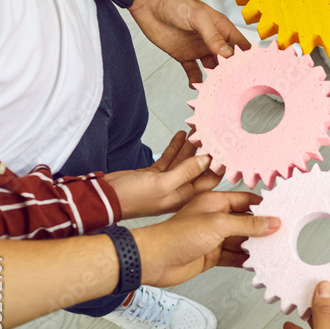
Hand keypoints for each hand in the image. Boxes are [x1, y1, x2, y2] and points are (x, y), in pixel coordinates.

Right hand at [104, 131, 220, 218]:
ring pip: (184, 161)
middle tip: (213, 134)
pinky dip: (175, 147)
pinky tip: (181, 135)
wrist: (104, 199)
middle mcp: (178, 189)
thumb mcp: (162, 184)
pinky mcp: (155, 175)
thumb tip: (207, 160)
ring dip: (191, 146)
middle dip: (206, 151)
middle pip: (199, 168)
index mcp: (184, 195)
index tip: (225, 148)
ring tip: (198, 129)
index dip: (219, 165)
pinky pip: (170, 158)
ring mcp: (166, 182)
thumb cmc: (132, 198)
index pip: (210, 179)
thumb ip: (186, 172)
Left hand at [128, 0, 250, 85]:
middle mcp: (213, 40)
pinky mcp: (184, 56)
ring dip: (215, 78)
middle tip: (235, 84)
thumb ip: (212, 36)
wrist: (149, 3)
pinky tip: (196, 85)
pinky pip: (193, 71)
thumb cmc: (175, 2)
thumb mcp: (198, 17)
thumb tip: (227, 53)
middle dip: (233, 72)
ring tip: (218, 88)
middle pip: (229, 60)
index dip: (247, 57)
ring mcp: (199, 49)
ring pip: (213, 68)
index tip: (251, 70)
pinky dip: (195, 80)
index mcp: (221, 28)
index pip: (240, 45)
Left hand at [131, 191, 278, 287]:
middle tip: (282, 233)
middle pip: (246, 222)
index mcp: (215, 202)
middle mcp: (215, 219)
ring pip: (241, 241)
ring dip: (255, 246)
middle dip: (262, 228)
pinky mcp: (211, 255)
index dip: (263, 207)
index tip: (281, 211)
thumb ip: (247, 224)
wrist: (155, 260)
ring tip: (273, 249)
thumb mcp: (218, 224)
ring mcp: (214, 238)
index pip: (246, 201)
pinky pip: (234, 256)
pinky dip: (245, 260)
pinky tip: (257, 262)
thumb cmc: (176, 235)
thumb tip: (271, 222)